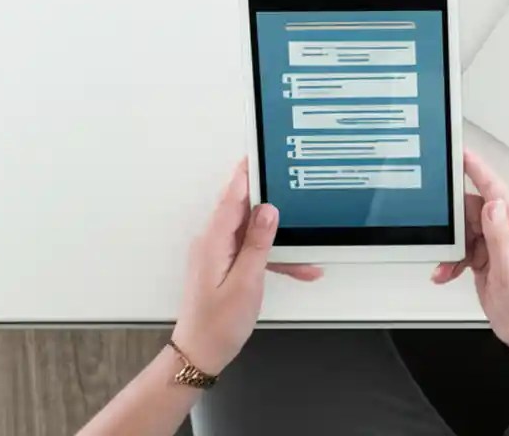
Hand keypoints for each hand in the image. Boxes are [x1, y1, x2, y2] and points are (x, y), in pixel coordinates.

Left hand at [171, 159, 322, 373]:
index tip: (258, 154)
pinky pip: (252, 251)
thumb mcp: (246, 281)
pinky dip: (274, 256)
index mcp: (213, 242)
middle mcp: (212, 242)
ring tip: (307, 243)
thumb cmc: (219, 323)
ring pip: (253, 232)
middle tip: (290, 184)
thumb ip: (258, 243)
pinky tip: (299, 268)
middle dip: (269, 200)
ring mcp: (218, 253)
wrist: (201, 352)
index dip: (246, 175)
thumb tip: (268, 209)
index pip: (231, 198)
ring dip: (279, 239)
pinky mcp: (225, 264)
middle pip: (243, 210)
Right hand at [432, 150, 508, 351]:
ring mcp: (497, 248)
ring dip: (449, 247)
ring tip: (444, 263)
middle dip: (452, 219)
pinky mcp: (486, 263)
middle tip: (436, 224)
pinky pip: (461, 252)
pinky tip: (444, 273)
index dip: (478, 170)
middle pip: (473, 210)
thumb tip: (492, 203)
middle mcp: (508, 234)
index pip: (496, 190)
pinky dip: (449, 262)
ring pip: (463, 232)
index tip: (461, 154)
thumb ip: (501, 235)